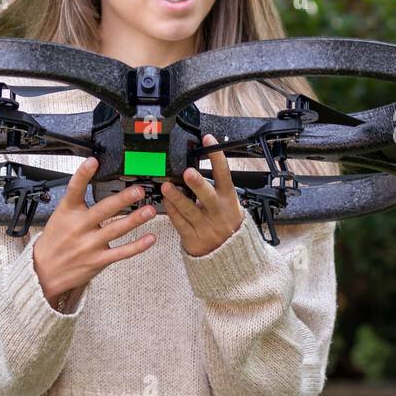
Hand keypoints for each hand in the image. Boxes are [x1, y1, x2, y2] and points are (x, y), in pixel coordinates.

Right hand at [33, 157, 156, 307]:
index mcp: (68, 211)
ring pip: (116, 230)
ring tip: (150, 210)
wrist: (43, 271)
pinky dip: (137, 246)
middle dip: (122, 199)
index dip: (83, 174)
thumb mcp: (60, 215)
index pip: (74, 189)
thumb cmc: (55, 240)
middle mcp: (79, 227)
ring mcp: (89, 244)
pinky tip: (150, 238)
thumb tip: (95, 178)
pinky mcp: (98, 260)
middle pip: (103, 210)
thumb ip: (78, 200)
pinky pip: (120, 252)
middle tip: (138, 190)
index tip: (93, 161)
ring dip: (135, 220)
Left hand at [161, 133, 245, 256]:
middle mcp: (218, 212)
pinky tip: (165, 201)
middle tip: (188, 172)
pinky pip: (180, 224)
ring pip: (190, 211)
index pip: (225, 175)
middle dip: (198, 184)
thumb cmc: (226, 221)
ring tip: (166, 186)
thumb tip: (198, 160)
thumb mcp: (228, 202)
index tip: (209, 140)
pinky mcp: (194, 239)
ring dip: (177, 198)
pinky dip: (172, 212)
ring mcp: (206, 227)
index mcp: (229, 199)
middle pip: (208, 196)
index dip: (217, 157)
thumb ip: (215, 185)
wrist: (230, 254)